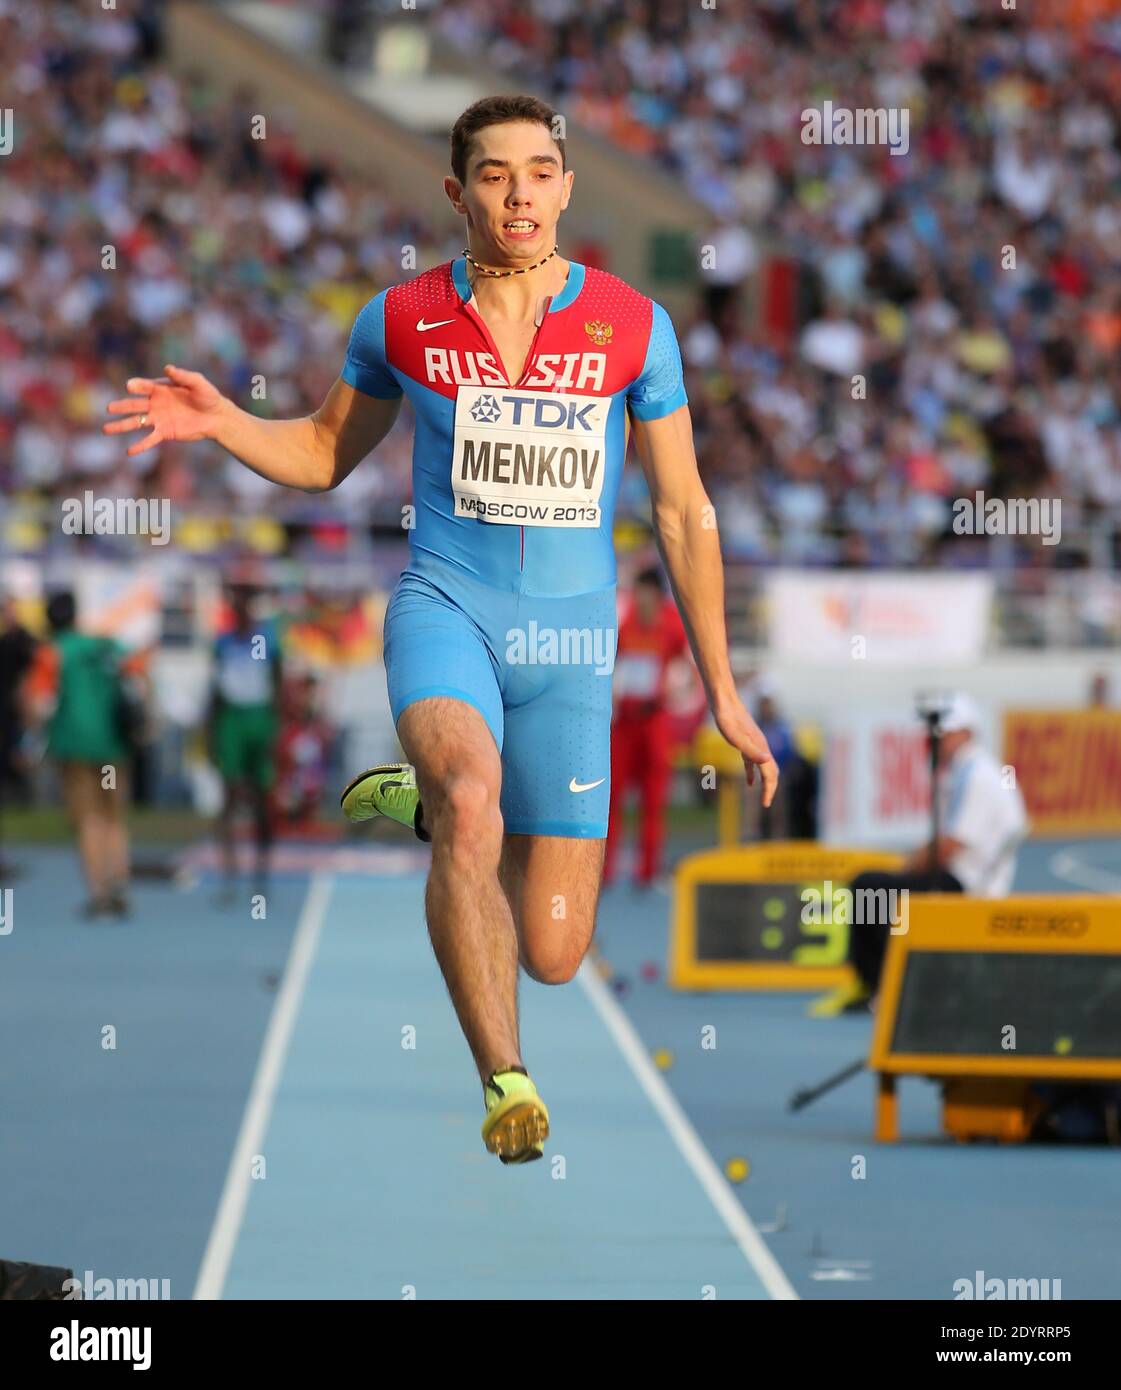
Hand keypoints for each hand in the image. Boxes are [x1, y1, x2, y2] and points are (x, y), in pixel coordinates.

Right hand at [103, 364, 224, 455]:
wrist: (217, 417)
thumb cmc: (208, 396)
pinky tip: (128, 452)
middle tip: (109, 408)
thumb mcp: (198, 383)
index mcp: (160, 388)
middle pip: (134, 405)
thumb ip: (183, 376)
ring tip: (106, 429)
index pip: (144, 386)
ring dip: (121, 426)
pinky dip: (140, 446)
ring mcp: (158, 419)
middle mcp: (155, 403)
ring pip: (136, 422)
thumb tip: (168, 368)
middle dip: (121, 406)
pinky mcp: (165, 433)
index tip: (130, 387)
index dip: (137, 386)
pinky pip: (149, 440)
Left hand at [715, 696, 778, 807]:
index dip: (769, 790)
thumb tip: (767, 761)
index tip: (765, 804)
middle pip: (772, 772)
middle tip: (766, 803)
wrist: (724, 701)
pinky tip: (749, 783)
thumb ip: (750, 750)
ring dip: (765, 782)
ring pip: (765, 767)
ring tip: (763, 796)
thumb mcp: (735, 737)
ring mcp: (755, 744)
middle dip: (770, 788)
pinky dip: (753, 774)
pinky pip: (753, 762)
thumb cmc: (727, 718)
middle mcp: (762, 746)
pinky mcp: (747, 742)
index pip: (770, 774)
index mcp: (761, 748)